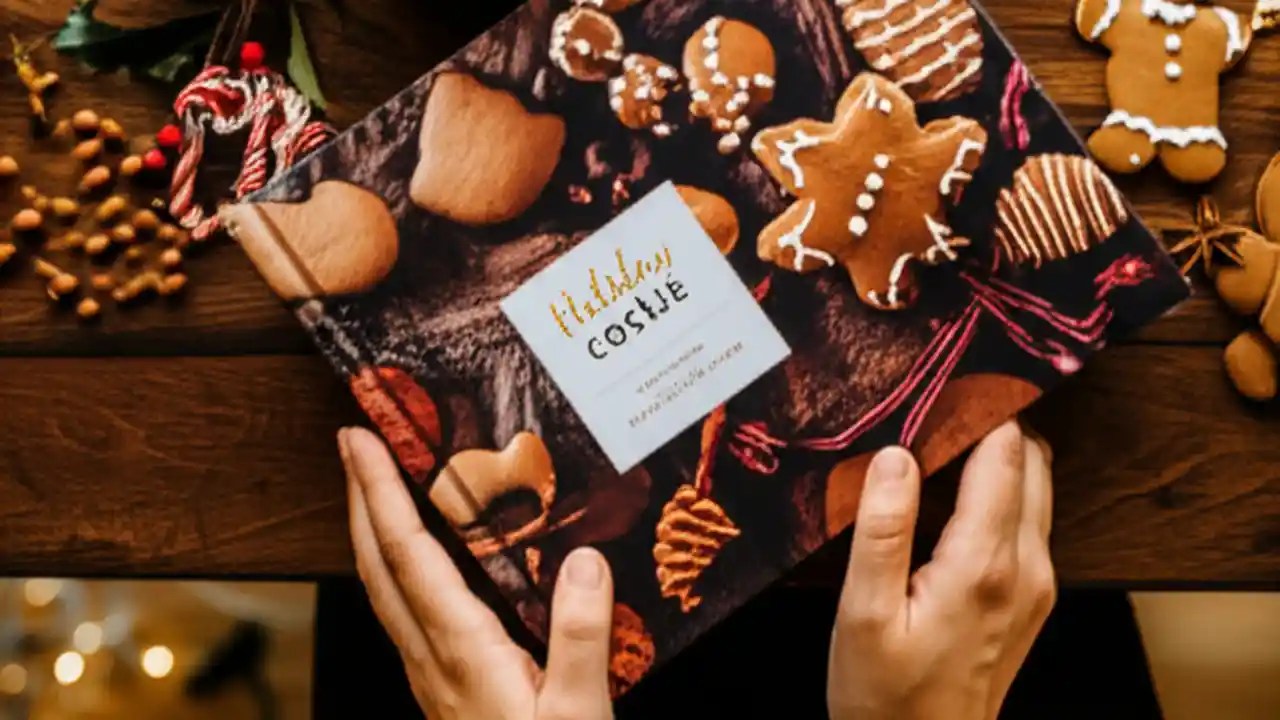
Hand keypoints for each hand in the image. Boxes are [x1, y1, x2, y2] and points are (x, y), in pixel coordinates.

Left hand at [339, 427, 615, 719]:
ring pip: (383, 589)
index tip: (360, 439)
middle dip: (358, 497)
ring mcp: (430, 677)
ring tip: (376, 486)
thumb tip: (584, 559)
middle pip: (377, 565)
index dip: (380, 492)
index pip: (407, 555)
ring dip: (372, 530)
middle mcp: (431, 659)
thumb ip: (579, 637)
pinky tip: (418, 565)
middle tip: (351, 440)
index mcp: (460, 652)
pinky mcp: (443, 690)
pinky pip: (404, 612)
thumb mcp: (579, 715)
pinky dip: (397, 568)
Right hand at [828, 420, 1055, 719]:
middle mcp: (1025, 568)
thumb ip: (881, 530)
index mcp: (984, 564)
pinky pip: (1027, 521)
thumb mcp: (862, 613)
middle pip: (1031, 462)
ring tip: (941, 433)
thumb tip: (897, 455)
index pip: (1002, 455)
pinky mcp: (1030, 599)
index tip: (945, 378)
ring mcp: (1035, 585)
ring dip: (1000, 454)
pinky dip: (1000, 490)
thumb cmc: (885, 695)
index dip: (980, 407)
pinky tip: (952, 488)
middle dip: (994, 421)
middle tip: (940, 397)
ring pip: (1034, 489)